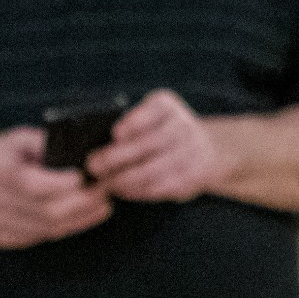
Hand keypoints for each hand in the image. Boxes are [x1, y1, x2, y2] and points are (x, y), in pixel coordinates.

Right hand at [0, 126, 111, 248]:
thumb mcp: (14, 139)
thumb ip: (43, 142)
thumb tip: (77, 150)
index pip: (31, 184)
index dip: (62, 184)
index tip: (86, 176)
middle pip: (46, 211)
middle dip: (82, 203)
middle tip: (104, 191)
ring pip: (49, 228)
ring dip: (81, 218)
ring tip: (102, 204)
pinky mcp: (5, 238)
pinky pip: (43, 236)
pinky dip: (68, 227)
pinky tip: (84, 215)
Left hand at [85, 89, 225, 201]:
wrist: (205, 150)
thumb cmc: (162, 131)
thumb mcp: (148, 116)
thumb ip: (129, 126)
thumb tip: (103, 147)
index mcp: (166, 106)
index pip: (150, 112)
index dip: (131, 125)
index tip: (114, 134)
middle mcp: (182, 127)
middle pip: (146, 145)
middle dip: (115, 158)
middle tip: (93, 166)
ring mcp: (189, 154)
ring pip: (149, 171)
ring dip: (122, 180)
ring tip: (104, 183)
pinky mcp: (189, 179)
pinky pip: (158, 188)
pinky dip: (136, 191)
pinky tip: (122, 190)